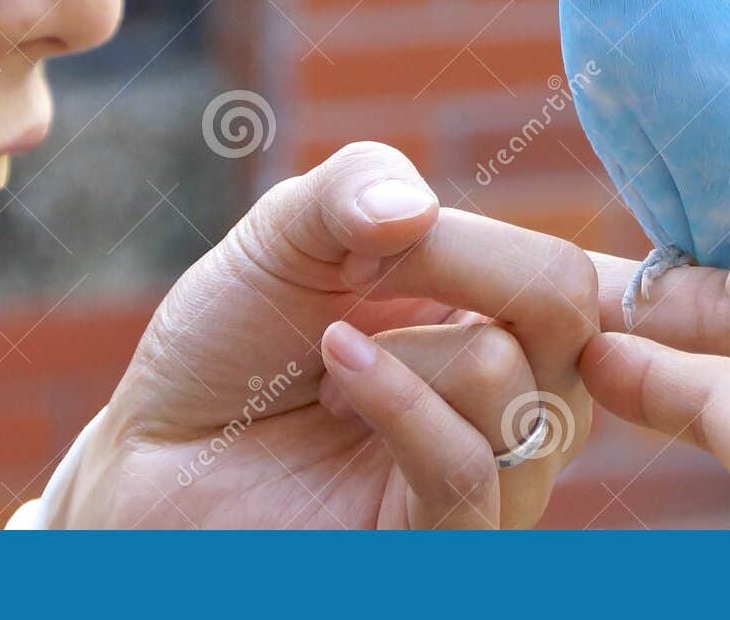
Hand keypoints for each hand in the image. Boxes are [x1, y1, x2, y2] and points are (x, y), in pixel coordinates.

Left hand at [49, 143, 598, 527]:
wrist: (155, 451)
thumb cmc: (230, 342)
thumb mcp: (287, 230)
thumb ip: (357, 183)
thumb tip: (419, 208)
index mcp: (503, 318)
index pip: (574, 271)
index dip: (492, 239)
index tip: (392, 244)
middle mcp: (517, 398)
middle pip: (569, 310)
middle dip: (449, 268)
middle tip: (361, 286)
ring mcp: (490, 479)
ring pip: (509, 379)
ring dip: (400, 352)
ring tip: (330, 365)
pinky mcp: (441, 545)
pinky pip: (465, 466)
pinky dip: (394, 398)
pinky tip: (334, 373)